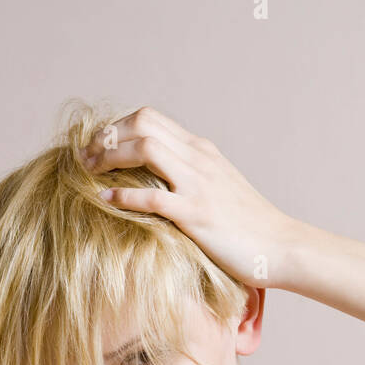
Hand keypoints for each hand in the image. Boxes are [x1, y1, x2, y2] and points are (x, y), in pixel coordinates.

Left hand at [81, 106, 305, 288]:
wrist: (281, 246)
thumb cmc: (248, 225)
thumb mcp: (218, 188)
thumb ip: (189, 176)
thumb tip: (157, 179)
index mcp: (201, 150)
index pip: (150, 118)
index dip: (115, 128)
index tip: (95, 148)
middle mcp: (199, 159)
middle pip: (143, 123)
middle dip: (106, 136)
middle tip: (84, 158)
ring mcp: (199, 184)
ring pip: (146, 148)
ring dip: (109, 157)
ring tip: (87, 173)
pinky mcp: (198, 214)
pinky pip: (153, 197)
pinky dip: (124, 195)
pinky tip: (105, 200)